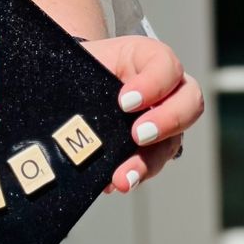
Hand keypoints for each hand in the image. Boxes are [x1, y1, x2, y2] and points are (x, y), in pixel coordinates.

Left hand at [81, 35, 203, 191]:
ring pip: (171, 143)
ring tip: (124, 178)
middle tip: (139, 135)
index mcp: (147, 60)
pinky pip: (148, 164)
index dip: (153, 83)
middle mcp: (164, 91)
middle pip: (189, 104)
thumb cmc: (78, 67)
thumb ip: (78, 72)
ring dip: (148, 163)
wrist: (66, 86)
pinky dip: (131, 175)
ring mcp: (159, 121)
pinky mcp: (145, 147)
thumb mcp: (79, 60)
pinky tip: (110, 184)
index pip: (166, 66)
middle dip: (168, 121)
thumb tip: (55, 97)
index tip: (124, 101)